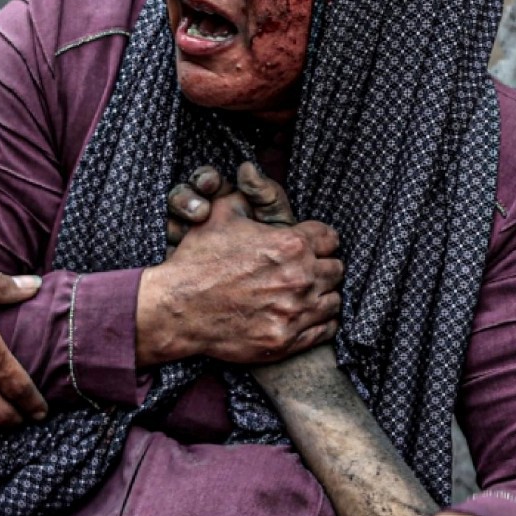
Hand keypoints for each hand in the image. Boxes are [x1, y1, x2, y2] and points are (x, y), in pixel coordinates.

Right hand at [139, 162, 341, 366]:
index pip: (331, 239)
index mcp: (291, 245)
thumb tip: (252, 176)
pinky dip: (320, 322)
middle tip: (306, 271)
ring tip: (305, 294)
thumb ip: (247, 196)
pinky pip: (326, 330)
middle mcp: (300, 278)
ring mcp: (295, 312)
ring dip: (323, 295)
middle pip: (336, 269)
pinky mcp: (287, 340)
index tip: (310, 247)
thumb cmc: (199, 261)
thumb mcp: (220, 216)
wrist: (179, 309)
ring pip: (334, 300)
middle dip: (323, 267)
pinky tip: (306, 316)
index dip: (320, 241)